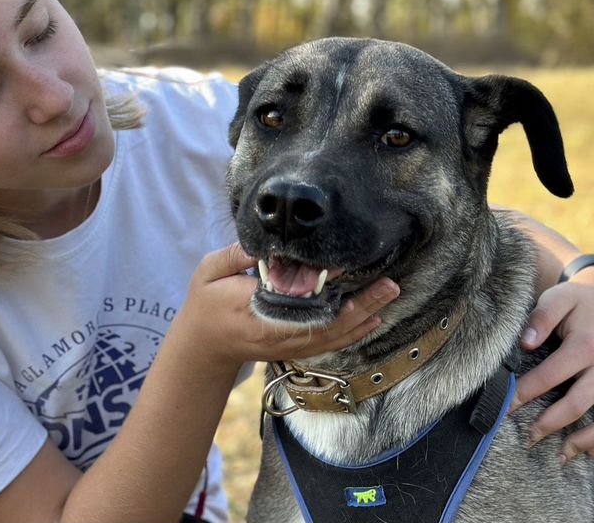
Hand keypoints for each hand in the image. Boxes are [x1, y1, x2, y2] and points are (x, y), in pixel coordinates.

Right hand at [179, 243, 399, 366]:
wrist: (203, 346)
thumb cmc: (205, 303)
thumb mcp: (209, 271)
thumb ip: (235, 255)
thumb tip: (265, 242)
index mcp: (258, 310)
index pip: (300, 298)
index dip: (327, 284)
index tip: (349, 263)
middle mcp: (279, 332)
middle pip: (329, 321)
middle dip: (362, 303)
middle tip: (390, 284)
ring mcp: (288, 345)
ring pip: (334, 335)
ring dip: (364, 317)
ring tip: (389, 297)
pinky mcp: (293, 350)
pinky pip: (329, 343)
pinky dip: (353, 332)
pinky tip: (372, 319)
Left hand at [510, 266, 593, 461]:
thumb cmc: (582, 301)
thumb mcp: (559, 299)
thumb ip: (540, 319)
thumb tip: (524, 344)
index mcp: (585, 346)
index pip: (548, 377)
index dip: (524, 394)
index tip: (506, 408)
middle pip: (575, 405)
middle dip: (548, 425)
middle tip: (527, 439)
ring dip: (584, 441)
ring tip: (561, 455)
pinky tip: (590, 450)